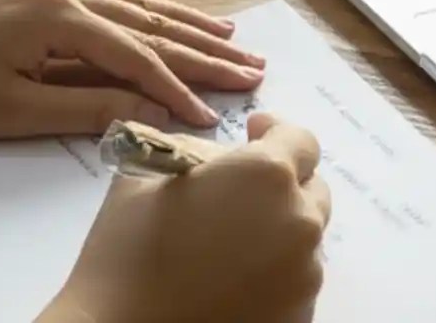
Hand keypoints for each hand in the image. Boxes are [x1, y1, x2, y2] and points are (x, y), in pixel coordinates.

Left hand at [0, 0, 264, 136]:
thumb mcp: (12, 111)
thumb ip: (89, 109)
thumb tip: (152, 112)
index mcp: (58, 16)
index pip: (139, 57)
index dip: (180, 89)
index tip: (214, 115)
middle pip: (150, 25)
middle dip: (204, 50)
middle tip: (253, 69)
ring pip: (137, 7)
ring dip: (187, 26)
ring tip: (233, 39)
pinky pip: (112, 1)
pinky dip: (150, 13)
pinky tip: (172, 18)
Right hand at [39, 114, 330, 322]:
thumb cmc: (125, 255)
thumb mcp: (146, 177)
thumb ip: (194, 151)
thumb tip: (217, 154)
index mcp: (266, 175)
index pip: (300, 140)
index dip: (276, 132)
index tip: (253, 133)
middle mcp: (299, 221)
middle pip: (310, 189)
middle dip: (281, 183)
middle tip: (238, 193)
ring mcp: (305, 273)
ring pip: (304, 237)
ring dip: (277, 229)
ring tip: (229, 243)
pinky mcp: (299, 314)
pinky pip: (296, 279)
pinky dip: (275, 272)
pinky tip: (233, 278)